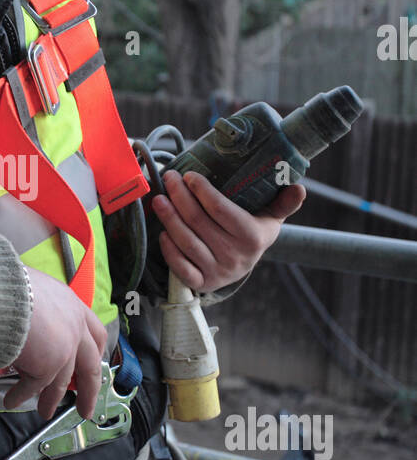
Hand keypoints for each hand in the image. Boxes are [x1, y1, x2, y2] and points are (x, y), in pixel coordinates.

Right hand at [7, 267, 107, 421]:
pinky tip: (12, 400)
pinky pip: (34, 386)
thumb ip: (38, 310)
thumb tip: (26, 325)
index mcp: (73, 306)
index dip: (96, 352)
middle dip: (89, 391)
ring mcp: (64, 349)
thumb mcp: (31, 290)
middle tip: (85, 407)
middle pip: (89, 366)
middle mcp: (74, 328)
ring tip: (45, 412)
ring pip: (61, 383)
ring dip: (51, 399)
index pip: (95, 333)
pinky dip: (21, 395)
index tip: (93, 365)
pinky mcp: (48, 366)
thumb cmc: (7, 287)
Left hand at [151, 170, 305, 292]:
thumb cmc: (254, 230)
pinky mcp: (201, 284)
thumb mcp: (271, 216)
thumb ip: (284, 202)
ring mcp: (217, 272)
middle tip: (169, 178)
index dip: (202, 191)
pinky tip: (162, 232)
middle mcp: (235, 257)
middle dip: (179, 197)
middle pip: (198, 222)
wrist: (244, 262)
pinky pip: (180, 268)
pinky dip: (169, 250)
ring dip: (169, 218)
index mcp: (252, 236)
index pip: (220, 209)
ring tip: (159, 199)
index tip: (189, 175)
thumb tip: (300, 188)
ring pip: (186, 242)